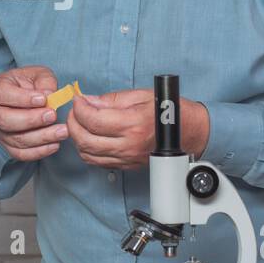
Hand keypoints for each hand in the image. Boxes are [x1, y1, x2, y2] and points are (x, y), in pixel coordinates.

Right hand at [0, 65, 67, 161]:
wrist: (20, 100)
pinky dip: (39, 152)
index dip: (23, 99)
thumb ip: (44, 81)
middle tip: (52, 115)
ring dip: (41, 137)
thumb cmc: (29, 85)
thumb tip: (50, 95)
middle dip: (31, 120)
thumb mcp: (37, 74)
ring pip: (16, 139)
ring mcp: (1, 132)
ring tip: (62, 131)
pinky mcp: (10, 146)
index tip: (43, 99)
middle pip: (6, 120)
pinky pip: (22, 154)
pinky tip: (55, 144)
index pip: (4, 95)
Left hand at [68, 90, 210, 169]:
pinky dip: (88, 151)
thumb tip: (89, 101)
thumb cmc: (169, 111)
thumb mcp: (141, 96)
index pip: (93, 120)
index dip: (79, 108)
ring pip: (88, 154)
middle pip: (85, 140)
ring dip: (78, 138)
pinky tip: (90, 137)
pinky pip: (98, 162)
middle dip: (73, 123)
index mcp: (133, 124)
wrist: (190, 133)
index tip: (78, 99)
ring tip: (80, 123)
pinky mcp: (127, 166)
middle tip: (75, 111)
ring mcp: (127, 158)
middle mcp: (129, 145)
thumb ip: (112, 100)